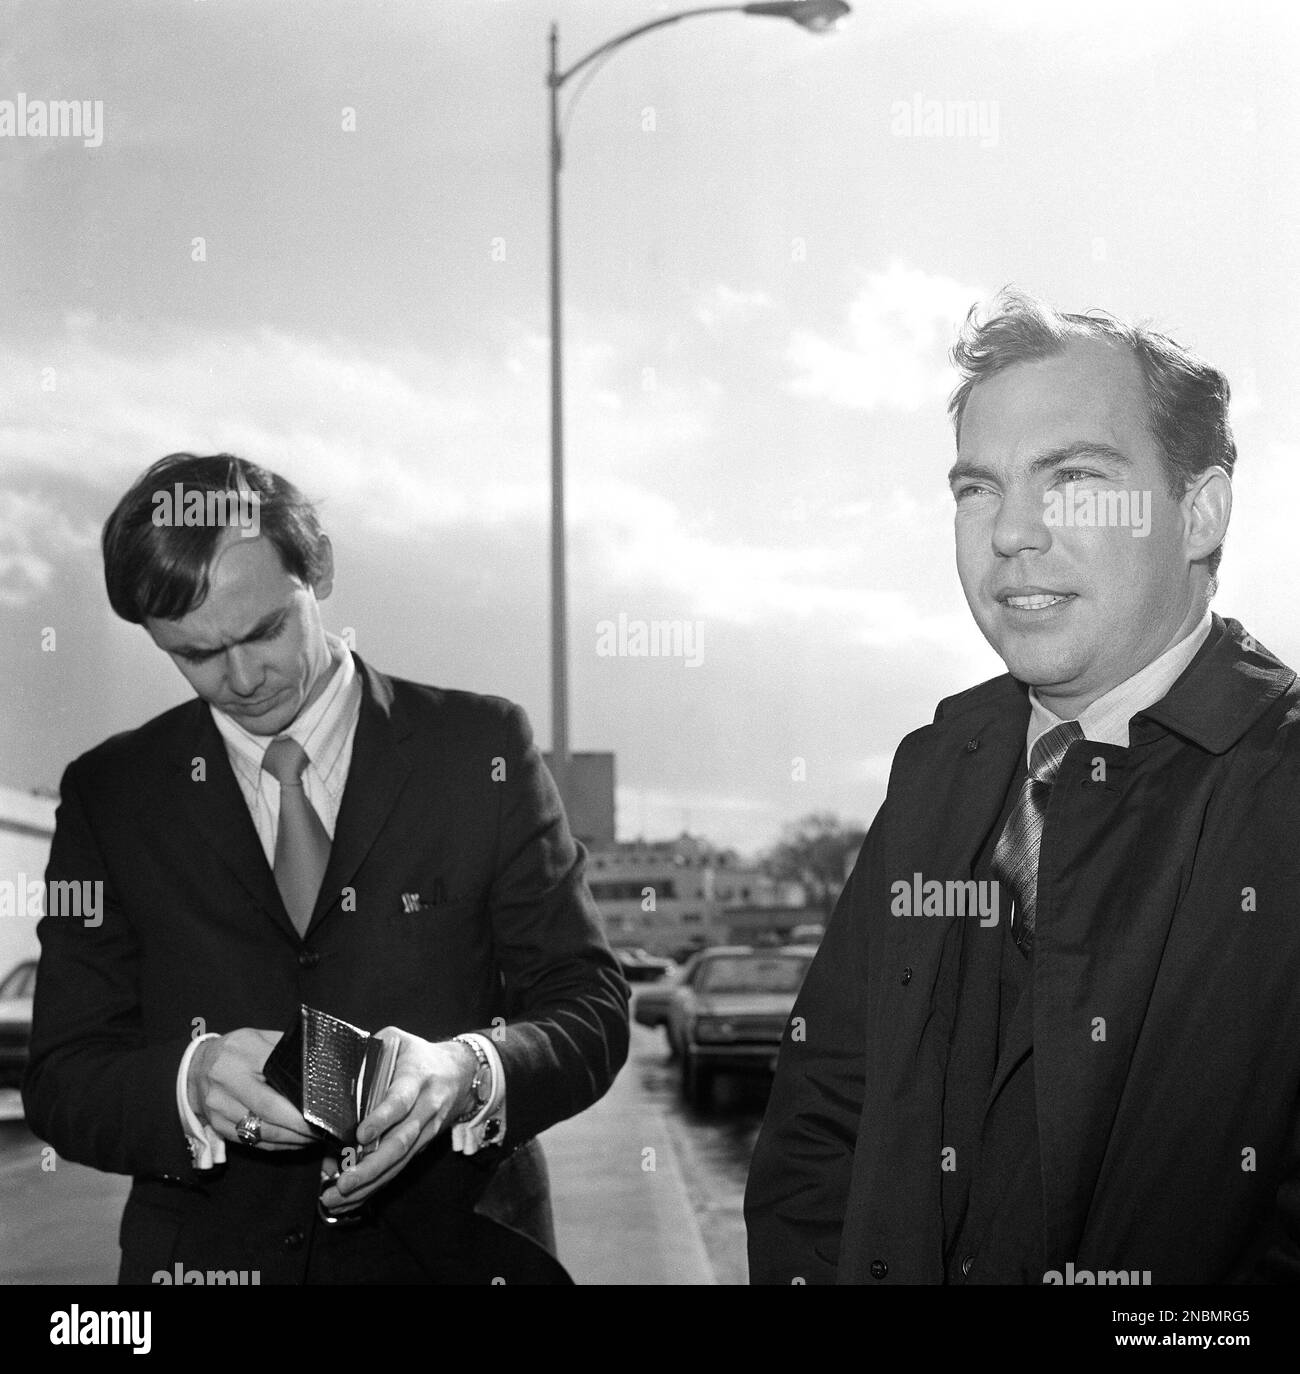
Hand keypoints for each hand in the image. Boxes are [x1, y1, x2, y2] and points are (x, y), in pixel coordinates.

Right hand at [188, 1028, 316, 1149]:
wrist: (195, 1067)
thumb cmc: (236, 1051)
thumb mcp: (258, 1038)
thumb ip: (284, 1049)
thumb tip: (319, 1064)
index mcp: (242, 1052)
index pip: (276, 1076)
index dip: (302, 1096)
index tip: (323, 1106)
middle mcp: (227, 1081)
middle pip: (269, 1110)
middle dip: (300, 1124)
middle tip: (323, 1128)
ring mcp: (220, 1107)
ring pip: (262, 1131)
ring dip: (292, 1138)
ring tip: (314, 1136)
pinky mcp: (218, 1126)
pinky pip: (252, 1142)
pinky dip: (277, 1145)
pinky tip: (295, 1142)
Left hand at [318, 1029, 476, 1213]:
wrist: (460, 1072)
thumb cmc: (418, 1054)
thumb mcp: (396, 1041)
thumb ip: (370, 1052)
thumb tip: (335, 1070)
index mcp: (417, 1077)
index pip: (400, 1100)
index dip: (382, 1118)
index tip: (360, 1134)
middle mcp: (426, 1108)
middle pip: (400, 1142)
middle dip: (371, 1166)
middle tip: (343, 1182)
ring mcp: (427, 1131)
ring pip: (400, 1162)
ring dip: (370, 1183)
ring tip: (337, 1198)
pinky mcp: (422, 1146)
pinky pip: (399, 1169)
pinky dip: (375, 1186)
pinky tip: (350, 1200)